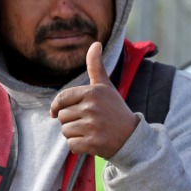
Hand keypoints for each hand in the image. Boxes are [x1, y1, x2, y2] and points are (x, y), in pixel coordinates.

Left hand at [50, 42, 139, 157]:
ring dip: (75, 134)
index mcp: (93, 92)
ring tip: (92, 131)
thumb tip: (95, 43)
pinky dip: (79, 147)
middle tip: (90, 122)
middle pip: (62, 117)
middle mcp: (93, 108)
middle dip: (72, 121)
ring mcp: (93, 126)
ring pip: (66, 131)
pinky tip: (93, 142)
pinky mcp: (93, 143)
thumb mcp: (106, 87)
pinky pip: (72, 145)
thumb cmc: (115, 110)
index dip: (58, 107)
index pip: (61, 100)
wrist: (132, 137)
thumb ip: (96, 66)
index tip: (58, 112)